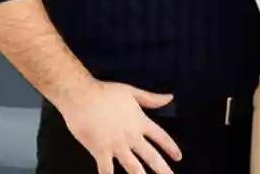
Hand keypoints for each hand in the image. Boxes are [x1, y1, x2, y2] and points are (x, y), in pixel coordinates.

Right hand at [56, 80, 180, 173]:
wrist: (81, 97)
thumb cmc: (106, 92)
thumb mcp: (132, 92)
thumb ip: (152, 98)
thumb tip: (170, 97)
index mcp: (140, 122)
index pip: (161, 137)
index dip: (171, 148)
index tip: (178, 157)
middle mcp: (131, 136)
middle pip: (151, 156)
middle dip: (162, 169)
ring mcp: (116, 145)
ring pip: (132, 166)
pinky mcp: (99, 151)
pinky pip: (106, 169)